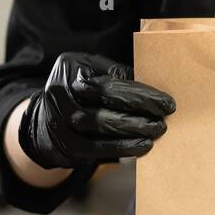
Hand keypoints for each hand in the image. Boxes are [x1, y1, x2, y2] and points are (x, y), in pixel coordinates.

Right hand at [18, 52, 175, 169]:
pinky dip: (120, 148)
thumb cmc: (81, 94)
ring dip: (131, 130)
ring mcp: (58, 118)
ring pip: (98, 124)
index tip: (166, 102)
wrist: (48, 122)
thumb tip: (153, 91)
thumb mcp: (95, 73)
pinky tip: (141, 146)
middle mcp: (59, 90)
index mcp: (70, 66)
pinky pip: (94, 148)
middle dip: (138, 110)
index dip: (139, 93)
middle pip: (103, 100)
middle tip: (163, 119)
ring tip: (155, 131)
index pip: (109, 81)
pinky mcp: (64, 143)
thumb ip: (118, 77)